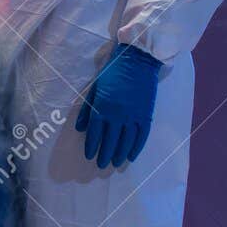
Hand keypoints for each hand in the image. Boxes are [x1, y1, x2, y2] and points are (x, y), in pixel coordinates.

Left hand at [74, 44, 160, 169]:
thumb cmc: (113, 71)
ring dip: (120, 155)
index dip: (92, 146)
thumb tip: (79, 128)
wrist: (138, 60)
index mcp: (103, 107)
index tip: (90, 156)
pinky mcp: (146, 115)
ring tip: (115, 164)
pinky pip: (141, 136)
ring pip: (126, 142)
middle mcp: (118, 115)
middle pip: (110, 141)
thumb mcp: (94, 87)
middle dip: (105, 155)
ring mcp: (134, 116)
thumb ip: (87, 109)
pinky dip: (136, 148)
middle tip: (101, 166)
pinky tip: (131, 156)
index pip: (95, 133)